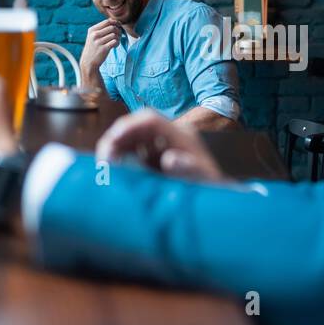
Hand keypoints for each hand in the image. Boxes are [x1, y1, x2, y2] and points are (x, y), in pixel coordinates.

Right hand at [80, 19, 120, 75]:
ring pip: (114, 34)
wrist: (88, 61)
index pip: (107, 21)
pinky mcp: (104, 49)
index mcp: (92, 30)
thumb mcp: (93, 36)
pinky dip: (117, 43)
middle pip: (112, 27)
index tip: (118, 27)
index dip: (115, 23)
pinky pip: (115, 41)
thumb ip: (102, 29)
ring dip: (118, 38)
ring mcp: (99, 42)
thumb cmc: (93, 47)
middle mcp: (94, 35)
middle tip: (118, 36)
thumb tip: (115, 21)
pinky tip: (115, 46)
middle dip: (118, 31)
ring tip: (115, 42)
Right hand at [96, 109, 226, 182]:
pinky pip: (133, 155)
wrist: (219, 204)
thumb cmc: (212, 190)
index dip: (128, 127)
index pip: (149, 120)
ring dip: (115, 151)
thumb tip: (170, 159)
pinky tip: (114, 174)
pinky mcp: (156, 162)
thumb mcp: (203, 181)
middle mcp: (170, 137)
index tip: (112, 142)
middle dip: (116, 140)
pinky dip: (121, 162)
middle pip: (136, 128)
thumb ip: (188, 169)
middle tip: (104, 161)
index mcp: (182, 136)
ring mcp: (162, 148)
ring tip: (106, 169)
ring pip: (131, 141)